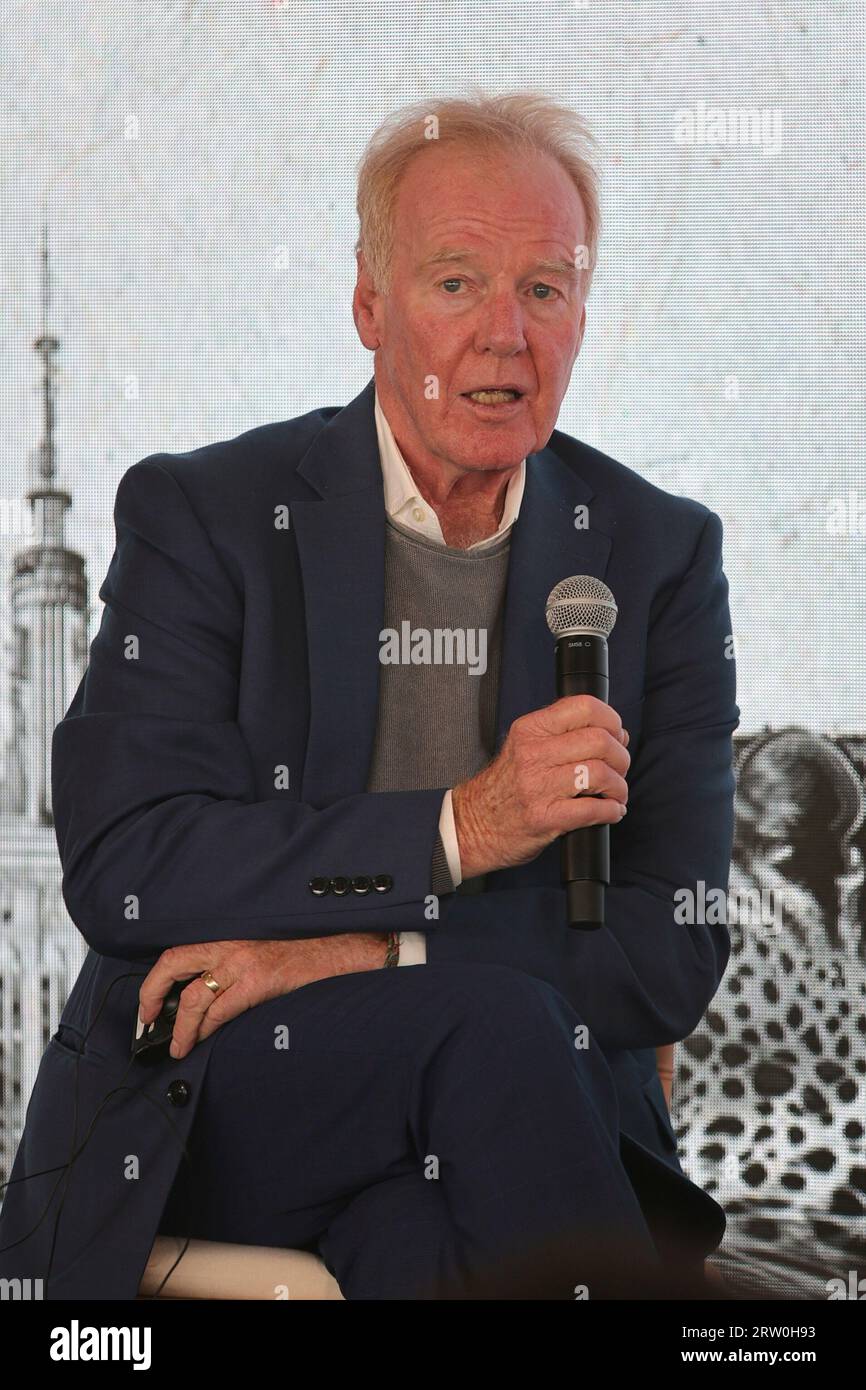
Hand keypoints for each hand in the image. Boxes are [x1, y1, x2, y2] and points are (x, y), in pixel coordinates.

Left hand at [138, 934, 389, 1059]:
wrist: (337, 949)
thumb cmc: (302, 953)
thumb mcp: (259, 951)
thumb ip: (231, 966)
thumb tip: (200, 997)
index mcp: (227, 936)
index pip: (178, 952)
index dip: (156, 978)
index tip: (149, 1001)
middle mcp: (229, 945)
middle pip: (173, 964)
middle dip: (152, 994)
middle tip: (146, 1020)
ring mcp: (242, 962)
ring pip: (194, 997)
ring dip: (180, 1027)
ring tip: (177, 1046)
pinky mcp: (258, 982)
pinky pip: (220, 1011)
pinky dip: (205, 1030)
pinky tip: (201, 1041)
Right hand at [452, 694, 630, 878]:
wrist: (473, 823)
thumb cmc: (504, 787)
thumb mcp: (524, 746)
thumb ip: (563, 735)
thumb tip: (615, 734)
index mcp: (530, 730)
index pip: (583, 707)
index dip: (611, 720)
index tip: (616, 734)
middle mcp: (533, 754)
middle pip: (599, 741)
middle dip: (620, 757)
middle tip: (619, 769)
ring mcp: (538, 787)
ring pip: (600, 774)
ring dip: (619, 786)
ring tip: (615, 793)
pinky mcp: (545, 817)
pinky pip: (593, 810)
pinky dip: (611, 811)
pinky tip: (610, 811)